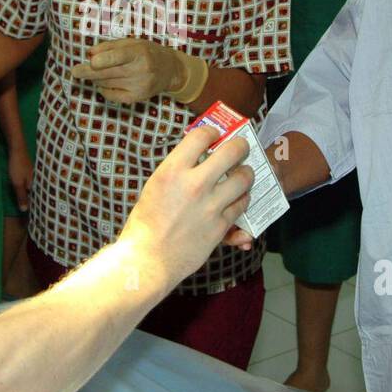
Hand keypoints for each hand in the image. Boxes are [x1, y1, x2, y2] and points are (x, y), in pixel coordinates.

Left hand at [8, 142, 33, 211]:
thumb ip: (22, 196)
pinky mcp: (30, 172)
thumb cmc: (17, 166)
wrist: (16, 148)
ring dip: (33, 196)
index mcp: (37, 184)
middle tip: (36, 215)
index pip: (39, 199)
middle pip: (38, 194)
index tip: (38, 218)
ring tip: (32, 206)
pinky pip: (31, 184)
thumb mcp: (17, 183)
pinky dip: (29, 190)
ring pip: (35, 189)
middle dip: (37, 203)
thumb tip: (25, 210)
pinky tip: (27, 193)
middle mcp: (38, 180)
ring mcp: (34, 175)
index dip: (38, 208)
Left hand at [70, 37, 184, 103]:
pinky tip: (103, 83)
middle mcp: (140, 70)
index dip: (103, 60)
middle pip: (108, 73)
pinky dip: (103, 89)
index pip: (119, 56)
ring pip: (107, 84)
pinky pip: (112, 95)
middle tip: (75, 71)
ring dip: (95, 79)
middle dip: (88, 72)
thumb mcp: (132, 42)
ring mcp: (139, 86)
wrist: (169, 70)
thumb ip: (110, 47)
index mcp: (139, 52)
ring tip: (93, 73)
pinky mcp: (136, 98)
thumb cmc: (147, 52)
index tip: (90, 62)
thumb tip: (89, 54)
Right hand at [117, 127, 253, 285]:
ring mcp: (211, 205)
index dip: (211, 132)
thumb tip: (196, 159)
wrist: (148, 260)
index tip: (214, 135)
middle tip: (240, 148)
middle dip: (240, 146)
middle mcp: (195, 184)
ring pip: (244, 178)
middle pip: (232, 152)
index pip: (202, 135)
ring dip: (246, 173)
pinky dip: (242, 199)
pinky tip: (238, 198)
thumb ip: (177, 171)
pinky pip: (242, 205)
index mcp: (173, 170)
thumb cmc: (145, 224)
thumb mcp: (155, 187)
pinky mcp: (221, 225)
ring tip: (243, 174)